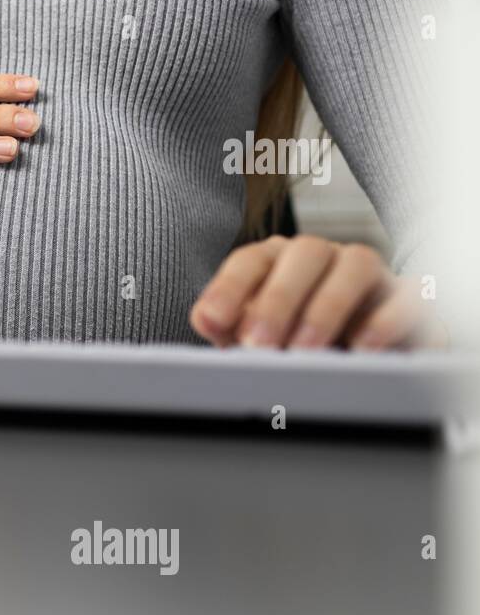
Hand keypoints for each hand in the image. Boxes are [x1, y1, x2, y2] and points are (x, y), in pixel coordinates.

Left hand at [189, 235, 445, 350]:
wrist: (361, 360)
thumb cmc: (295, 344)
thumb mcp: (256, 339)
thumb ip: (228, 327)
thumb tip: (205, 317)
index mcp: (279, 262)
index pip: (251, 260)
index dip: (229, 287)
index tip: (213, 321)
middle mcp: (325, 259)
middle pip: (303, 254)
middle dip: (277, 299)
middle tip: (258, 345)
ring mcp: (370, 275)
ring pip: (356, 264)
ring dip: (326, 306)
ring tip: (304, 350)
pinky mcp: (410, 299)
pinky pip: (408, 295)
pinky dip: (386, 320)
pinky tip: (362, 349)